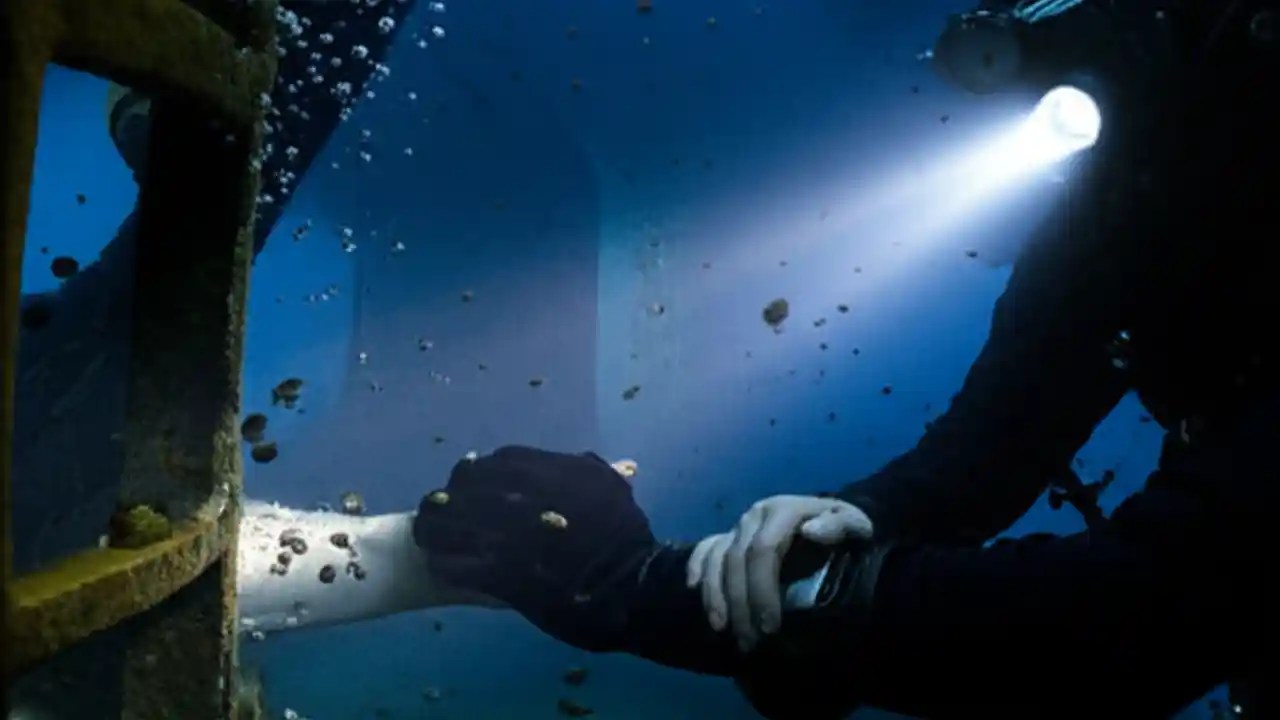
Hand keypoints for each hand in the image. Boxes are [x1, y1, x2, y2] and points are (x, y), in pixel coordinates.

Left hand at [413, 446, 655, 650]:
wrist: (630, 586)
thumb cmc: (626, 537)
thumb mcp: (612, 488)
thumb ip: (591, 468)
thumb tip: (579, 459)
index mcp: (542, 471)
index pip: (491, 463)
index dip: (477, 476)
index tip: (474, 488)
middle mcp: (515, 496)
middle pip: (459, 488)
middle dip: (449, 500)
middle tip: (444, 514)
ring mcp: (503, 534)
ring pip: (445, 523)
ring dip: (434, 530)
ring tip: (430, 540)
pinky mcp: (497, 573)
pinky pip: (452, 564)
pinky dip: (444, 565)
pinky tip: (444, 568)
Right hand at [686, 495, 872, 650]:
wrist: (829, 518)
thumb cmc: (843, 529)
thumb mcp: (855, 524)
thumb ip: (840, 525)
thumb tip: (811, 530)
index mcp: (783, 510)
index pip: (764, 550)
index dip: (762, 588)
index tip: (770, 625)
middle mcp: (755, 515)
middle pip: (737, 560)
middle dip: (740, 603)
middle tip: (750, 640)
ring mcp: (738, 526)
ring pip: (716, 559)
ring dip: (715, 595)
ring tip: (721, 628)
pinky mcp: (728, 535)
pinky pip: (704, 549)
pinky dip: (696, 567)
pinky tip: (693, 589)